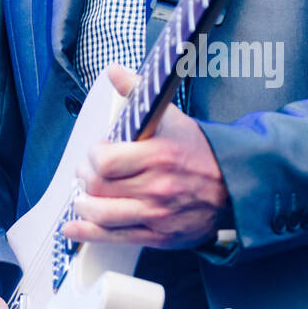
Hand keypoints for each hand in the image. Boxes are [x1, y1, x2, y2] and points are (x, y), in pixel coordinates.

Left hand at [63, 63, 230, 249]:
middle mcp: (157, 188)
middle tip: (85, 171)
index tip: (97, 151)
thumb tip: (114, 71)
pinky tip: (73, 227)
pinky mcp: (157, 235)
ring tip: (83, 196)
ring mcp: (157, 215)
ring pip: (101, 214)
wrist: (234, 187)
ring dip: (83, 204)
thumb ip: (139, 93)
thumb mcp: (172, 118)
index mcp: (160, 156)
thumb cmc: (201, 153)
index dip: (93, 155)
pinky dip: (87, 233)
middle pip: (99, 187)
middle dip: (84, 177)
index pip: (106, 161)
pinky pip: (113, 237)